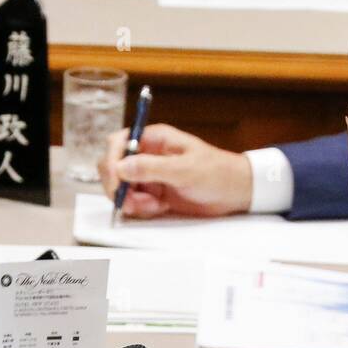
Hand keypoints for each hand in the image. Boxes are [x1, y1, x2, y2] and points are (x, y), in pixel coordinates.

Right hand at [99, 123, 252, 219]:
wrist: (236, 192)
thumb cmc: (217, 172)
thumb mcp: (185, 169)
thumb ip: (152, 168)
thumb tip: (121, 167)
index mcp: (154, 139)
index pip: (118, 144)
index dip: (111, 161)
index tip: (115, 181)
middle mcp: (148, 155)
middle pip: (114, 167)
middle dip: (118, 186)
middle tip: (129, 202)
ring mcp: (150, 175)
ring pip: (123, 188)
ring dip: (131, 201)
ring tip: (154, 206)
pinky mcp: (155, 194)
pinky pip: (135, 202)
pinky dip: (142, 209)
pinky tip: (160, 208)